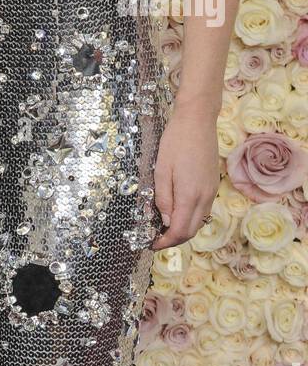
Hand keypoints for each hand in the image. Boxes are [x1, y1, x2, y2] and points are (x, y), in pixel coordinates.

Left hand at [151, 102, 219, 250]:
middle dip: (174, 239)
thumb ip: (163, 198)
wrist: (198, 120)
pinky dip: (191, 217)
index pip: (180, 230)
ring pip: (199, 221)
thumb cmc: (176, 141)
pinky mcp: (213, 184)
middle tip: (156, 238)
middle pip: (191, 230)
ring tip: (164, 226)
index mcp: (190, 195)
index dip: (166, 242)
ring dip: (183, 229)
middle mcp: (205, 197)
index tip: (152, 244)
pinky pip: (203, 209)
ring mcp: (212, 191)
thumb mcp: (161, 169)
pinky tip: (177, 210)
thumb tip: (165, 221)